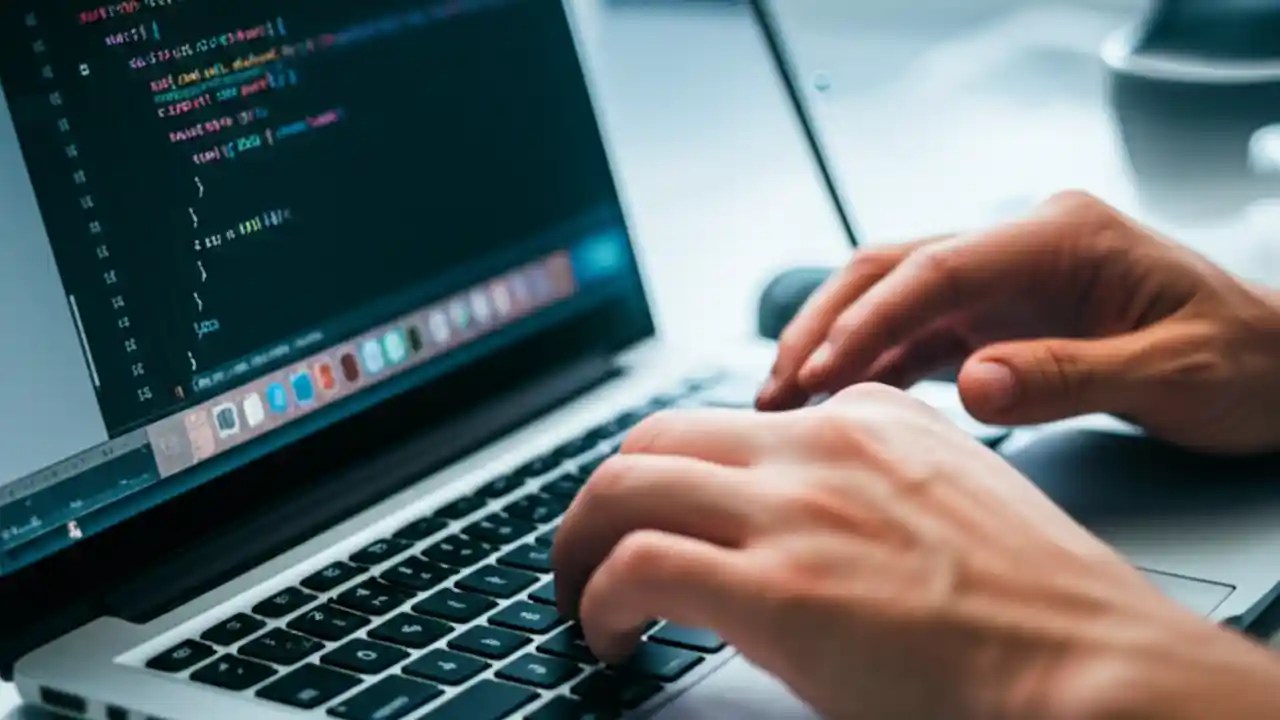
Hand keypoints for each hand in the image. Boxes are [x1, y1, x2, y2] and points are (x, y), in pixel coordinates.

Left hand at [553, 387, 1279, 719]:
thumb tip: (808, 527)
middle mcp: (819, 446)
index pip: (727, 422)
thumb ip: (873, 487)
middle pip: (655, 437)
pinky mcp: (774, 587)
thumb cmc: (1036, 609)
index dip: (675, 476)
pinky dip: (597, 599)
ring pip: (624, 486)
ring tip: (578, 598)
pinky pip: (635, 566)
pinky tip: (609, 636)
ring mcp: (793, 510)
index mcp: (865, 418)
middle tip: (587, 551)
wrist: (1091, 666)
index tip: (658, 516)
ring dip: (578, 544)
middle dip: (601, 496)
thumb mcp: (951, 500)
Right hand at [758, 191, 1279, 454]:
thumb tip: (975, 383)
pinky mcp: (999, 320)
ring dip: (838, 345)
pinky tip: (842, 400)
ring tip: (787, 398)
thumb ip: (1072, 375)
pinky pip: (918, 336)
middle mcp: (1023, 250)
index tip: (821, 371)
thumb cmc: (1243, 362)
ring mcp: (1006, 284)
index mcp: (1063, 238)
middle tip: (778, 386)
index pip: (939, 267)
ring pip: (893, 300)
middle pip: (894, 269)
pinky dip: (874, 366)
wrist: (1278, 368)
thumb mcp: (1174, 374)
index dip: (871, 319)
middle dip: (828, 323)